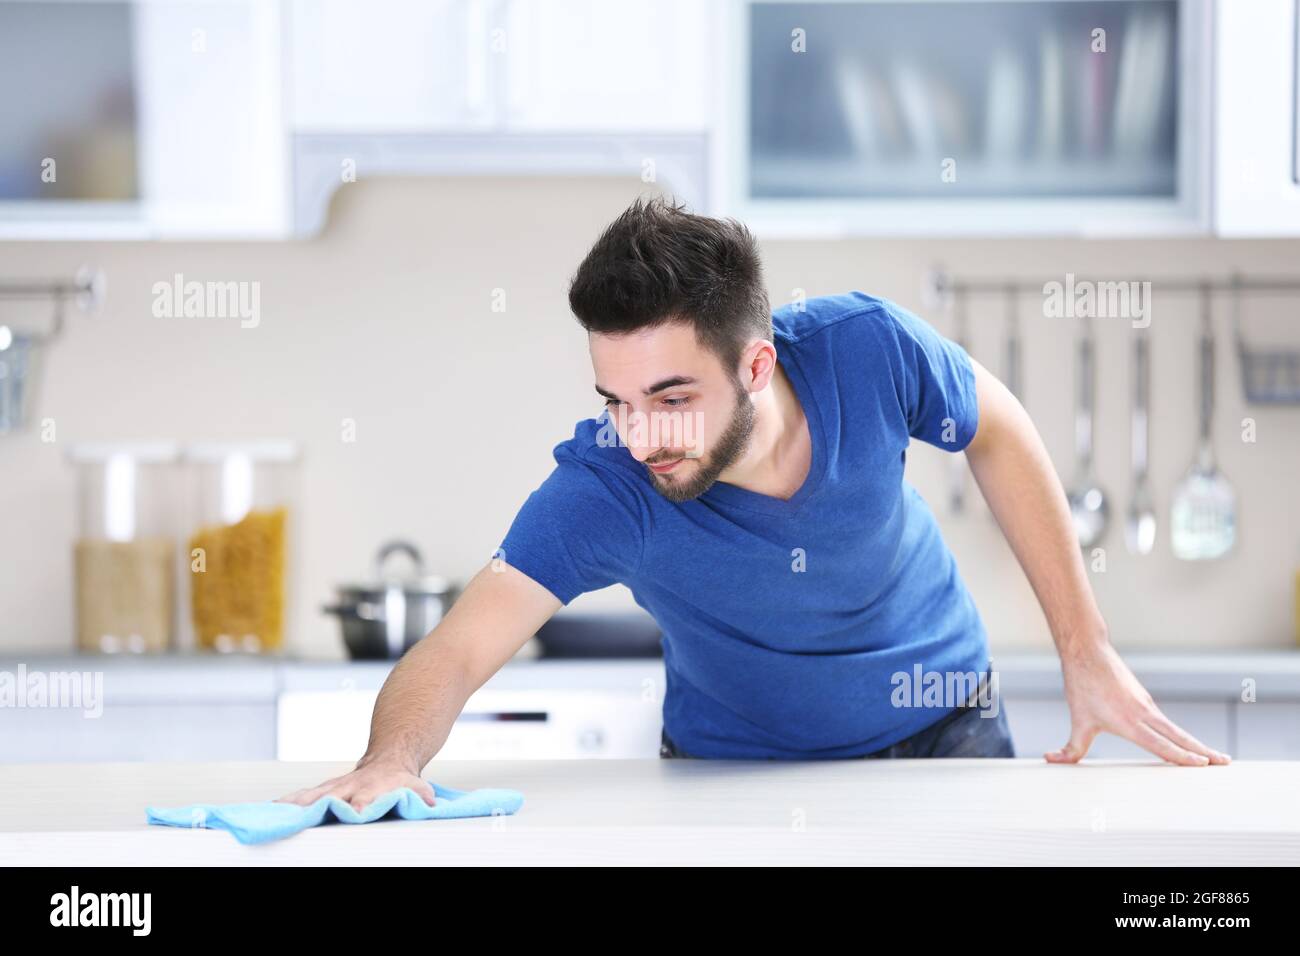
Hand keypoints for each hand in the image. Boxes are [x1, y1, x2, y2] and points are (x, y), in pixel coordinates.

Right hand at [275, 755, 436, 811]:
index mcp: (372, 787)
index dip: (358, 805)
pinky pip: (304, 796)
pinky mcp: (325, 789)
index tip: (352, 813)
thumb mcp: (416, 784)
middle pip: (331, 797)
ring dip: (295, 805)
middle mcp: (351, 786)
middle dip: (316, 806)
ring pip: (312, 795)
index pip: (364, 798)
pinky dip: (287, 802)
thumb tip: (430, 802)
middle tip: (299, 817)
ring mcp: (336, 787)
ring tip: (275, 814)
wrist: (389, 755)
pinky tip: (273, 809)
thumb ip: (421, 794)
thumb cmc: (401, 777)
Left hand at [1047, 641, 1231, 765]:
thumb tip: (1051, 760)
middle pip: (1179, 737)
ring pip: (1175, 729)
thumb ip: (1070, 748)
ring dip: (1195, 743)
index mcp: (1131, 723)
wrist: (1088, 652)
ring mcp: (1147, 705)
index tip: (1203, 765)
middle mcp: (1144, 714)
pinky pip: (1166, 722)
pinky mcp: (1144, 699)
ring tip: (1213, 757)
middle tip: (1224, 763)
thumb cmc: (1082, 686)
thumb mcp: (1078, 721)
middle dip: (1202, 752)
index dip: (1182, 757)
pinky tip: (1185, 742)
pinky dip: (1180, 733)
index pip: (1162, 745)